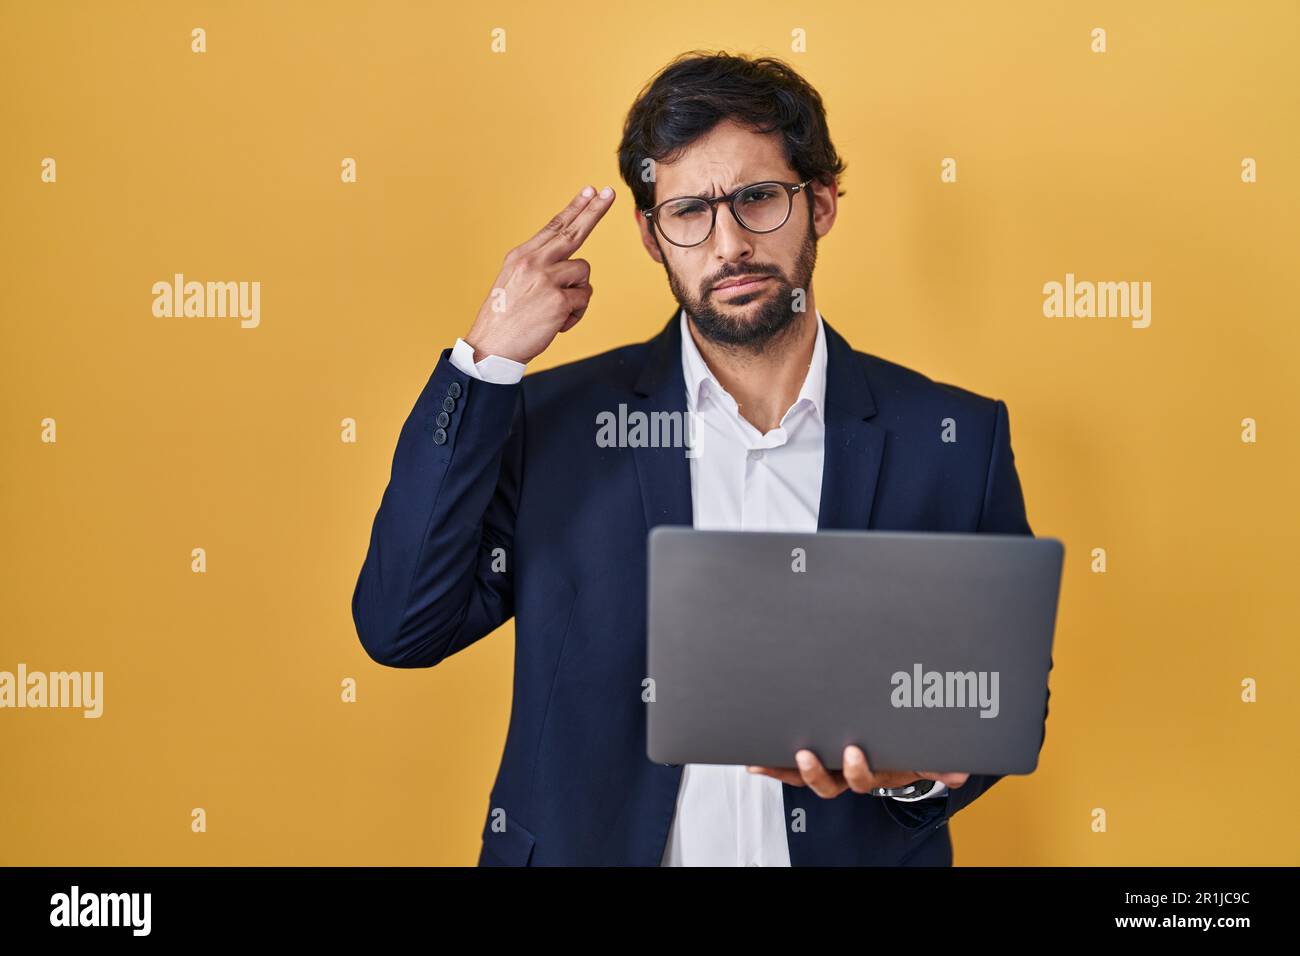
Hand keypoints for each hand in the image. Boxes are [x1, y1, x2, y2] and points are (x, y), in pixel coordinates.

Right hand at [463, 184, 615, 364]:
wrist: (491, 345)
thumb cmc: (504, 317)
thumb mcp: (514, 280)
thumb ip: (538, 266)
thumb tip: (568, 261)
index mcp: (522, 256)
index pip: (554, 226)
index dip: (574, 208)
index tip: (589, 191)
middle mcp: (534, 262)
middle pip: (573, 231)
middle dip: (594, 211)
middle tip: (609, 193)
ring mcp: (547, 279)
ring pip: (583, 273)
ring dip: (577, 292)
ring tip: (557, 310)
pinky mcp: (559, 300)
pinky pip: (583, 299)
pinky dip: (576, 313)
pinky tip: (558, 323)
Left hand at [747, 746, 969, 798]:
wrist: (891, 741)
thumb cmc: (902, 747)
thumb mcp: (920, 753)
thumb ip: (937, 762)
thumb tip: (959, 773)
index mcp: (872, 771)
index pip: (863, 778)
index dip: (856, 770)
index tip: (853, 753)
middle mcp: (845, 772)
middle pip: (826, 782)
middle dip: (814, 772)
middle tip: (806, 754)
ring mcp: (826, 765)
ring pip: (802, 774)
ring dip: (785, 769)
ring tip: (765, 760)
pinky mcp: (809, 754)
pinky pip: (784, 763)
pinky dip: (768, 763)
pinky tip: (752, 760)